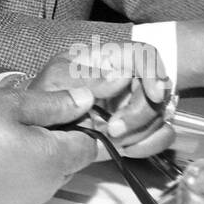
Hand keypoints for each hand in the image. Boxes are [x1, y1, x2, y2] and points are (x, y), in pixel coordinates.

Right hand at [0, 84, 101, 203]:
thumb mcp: (11, 105)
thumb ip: (53, 103)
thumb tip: (85, 99)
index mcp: (55, 160)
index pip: (92, 143)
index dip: (82, 121)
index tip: (56, 104)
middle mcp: (50, 186)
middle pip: (73, 157)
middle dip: (61, 134)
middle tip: (26, 112)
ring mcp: (31, 198)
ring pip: (54, 168)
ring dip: (42, 148)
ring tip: (8, 128)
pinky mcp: (13, 203)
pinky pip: (34, 179)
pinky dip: (27, 162)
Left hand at [30, 51, 175, 158]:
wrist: (42, 125)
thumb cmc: (46, 93)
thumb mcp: (56, 79)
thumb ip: (85, 78)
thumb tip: (122, 75)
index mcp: (109, 59)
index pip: (144, 54)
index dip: (154, 71)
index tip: (154, 94)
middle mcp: (127, 79)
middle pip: (157, 88)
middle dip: (140, 113)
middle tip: (114, 129)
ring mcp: (133, 104)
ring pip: (160, 113)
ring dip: (141, 131)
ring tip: (113, 139)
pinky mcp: (136, 128)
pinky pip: (161, 135)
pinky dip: (150, 144)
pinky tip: (128, 149)